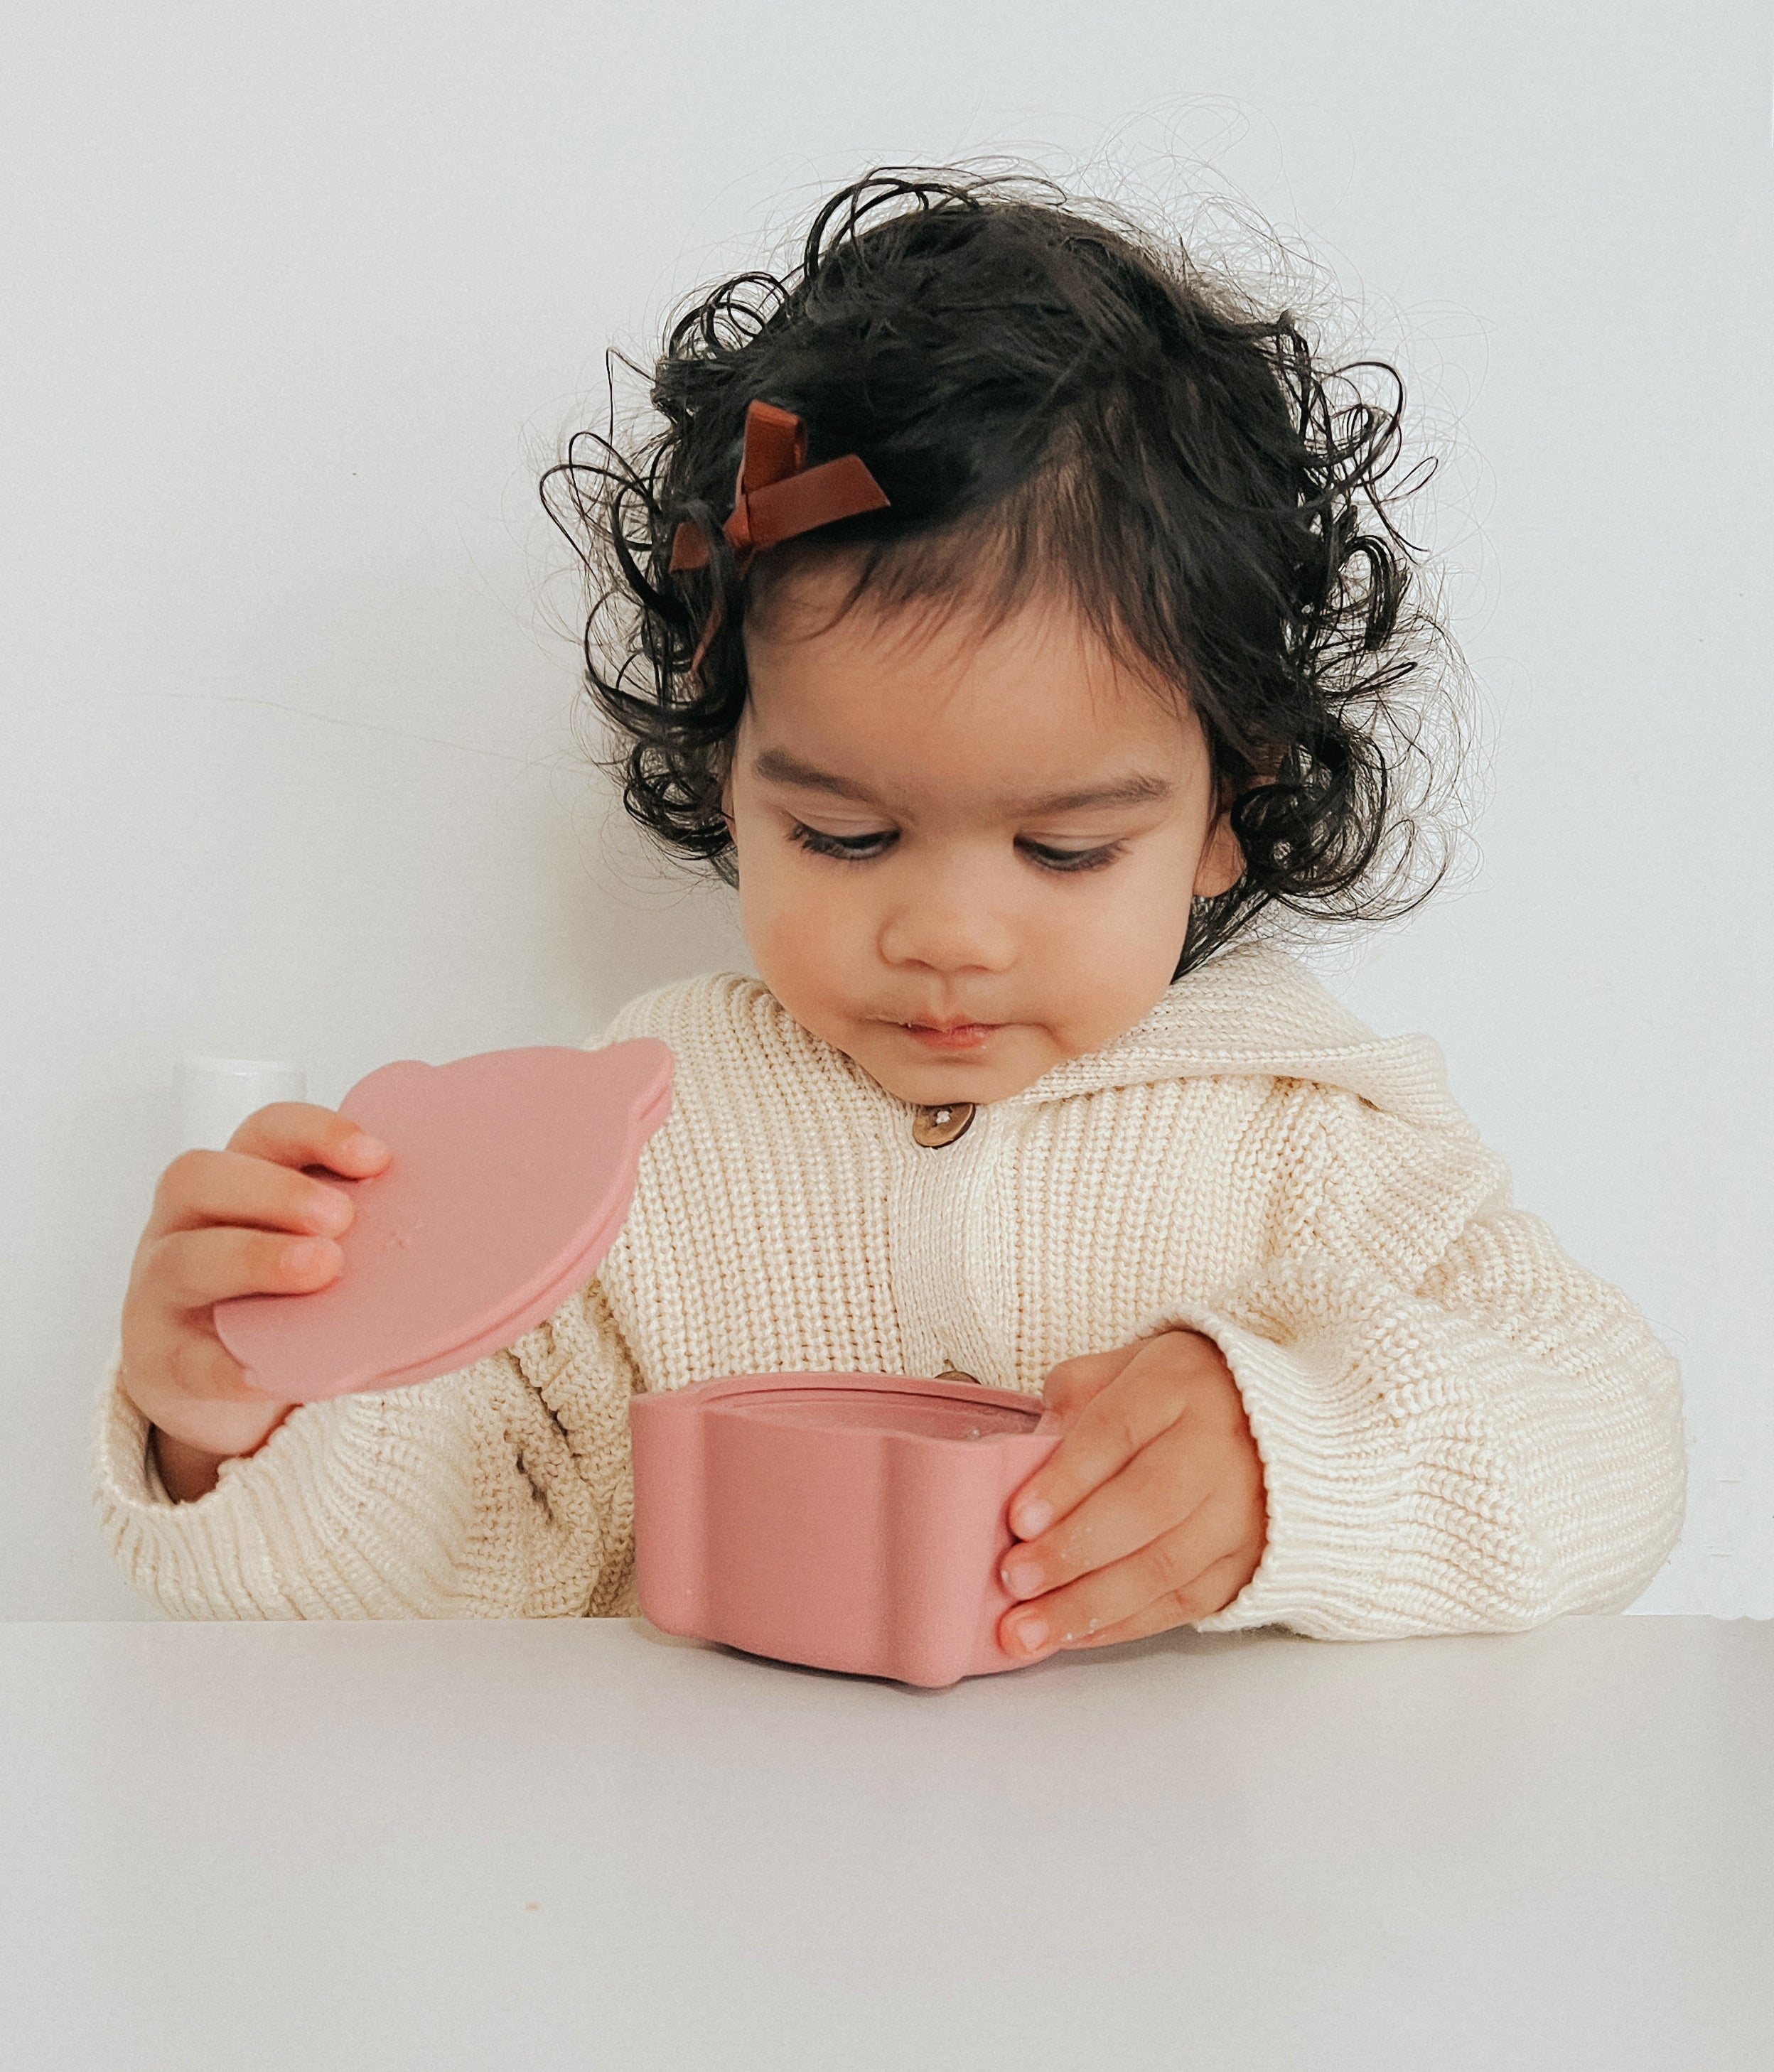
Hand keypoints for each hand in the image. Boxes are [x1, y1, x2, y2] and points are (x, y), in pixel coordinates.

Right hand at [118, 1106, 391, 1497]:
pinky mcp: (161, 1362)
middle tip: (341, 1218)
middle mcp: (184, 1225)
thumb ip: (360, 1224)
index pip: (262, 1132)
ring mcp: (162, 1293)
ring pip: (183, 1259)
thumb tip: (466, 1215)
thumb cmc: (275, 1293)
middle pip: (199, 1178)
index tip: (376, 1155)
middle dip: (275, 1189)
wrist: (207, 1375)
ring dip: (255, 1258)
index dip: (315, 1132)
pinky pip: (186, 1359)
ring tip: (321, 1271)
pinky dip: (228, 1363)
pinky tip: (269, 1368)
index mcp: (233, 1182)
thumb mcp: (310, 1244)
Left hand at [996, 1329, 1266, 1660]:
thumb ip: (1070, 1403)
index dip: (1066, 1480)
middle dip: (1073, 1550)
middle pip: (1146, 1504)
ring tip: (1027, 1631)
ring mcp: (1241, 1509)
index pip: (1116, 1432)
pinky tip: (1074, 1635)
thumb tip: (1024, 1458)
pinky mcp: (1248, 1560)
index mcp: (1177, 1385)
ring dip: (1089, 1606)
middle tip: (1014, 1580)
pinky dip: (1124, 1624)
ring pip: (1165, 1566)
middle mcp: (1218, 1446)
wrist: (1267, 1419)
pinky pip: (1185, 1601)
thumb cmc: (1171, 1395)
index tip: (1017, 1520)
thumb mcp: (1117, 1370)